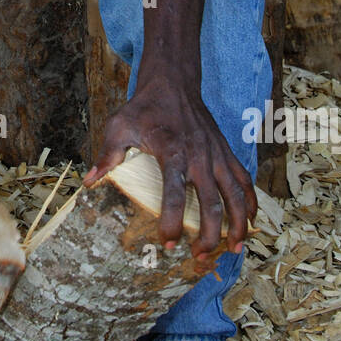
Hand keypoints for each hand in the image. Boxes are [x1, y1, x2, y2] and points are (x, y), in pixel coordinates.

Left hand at [83, 77, 256, 259]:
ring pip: (235, 195)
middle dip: (209, 235)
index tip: (168, 243)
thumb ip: (107, 154)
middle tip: (199, 257)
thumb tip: (89, 182)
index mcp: (173, 151)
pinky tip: (250, 223)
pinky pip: (245, 181)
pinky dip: (251, 203)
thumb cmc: (144, 108)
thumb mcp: (119, 125)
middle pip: (212, 203)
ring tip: (232, 249)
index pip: (175, 193)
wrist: (174, 84)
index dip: (173, 221)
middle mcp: (200, 156)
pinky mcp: (226, 152)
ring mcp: (217, 155)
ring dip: (237, 225)